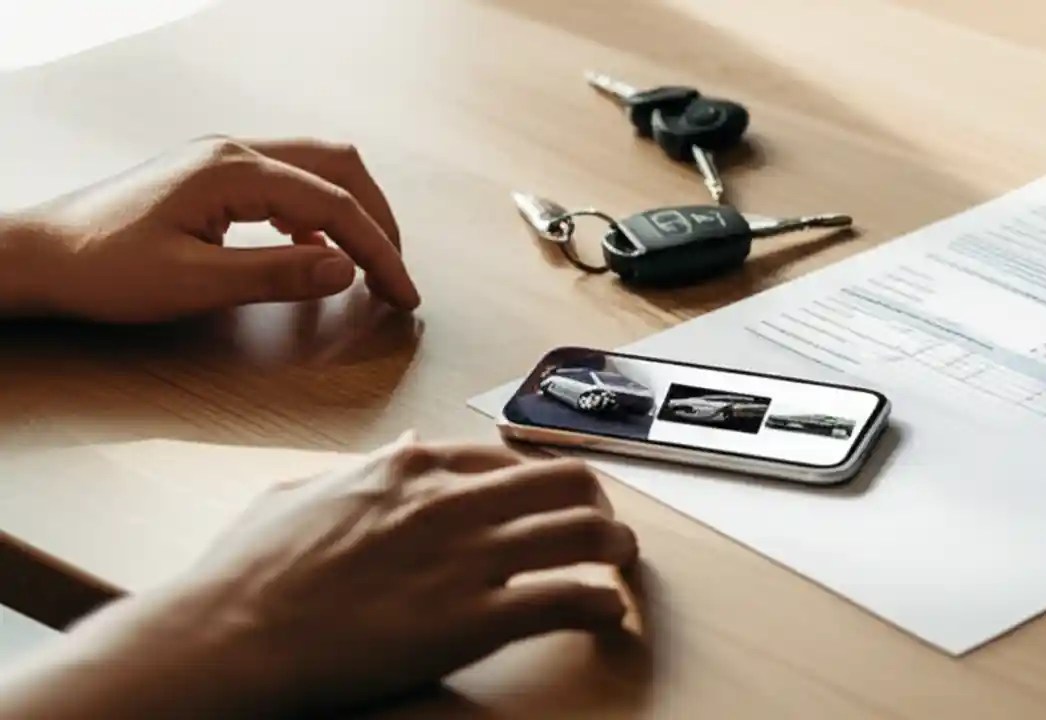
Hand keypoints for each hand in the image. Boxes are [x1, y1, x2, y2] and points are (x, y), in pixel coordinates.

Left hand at [0, 136, 419, 321]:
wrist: (40, 255)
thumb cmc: (104, 268)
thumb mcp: (194, 283)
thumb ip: (277, 275)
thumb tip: (346, 270)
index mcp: (236, 170)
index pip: (336, 207)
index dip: (380, 252)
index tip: (405, 293)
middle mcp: (236, 151)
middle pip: (339, 169)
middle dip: (379, 221)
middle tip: (397, 275)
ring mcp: (225, 159)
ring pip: (317, 169)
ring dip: (353, 213)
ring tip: (370, 262)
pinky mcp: (214, 176)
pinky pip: (288, 183)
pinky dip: (318, 216)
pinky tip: (315, 254)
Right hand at [0, 434, 636, 719]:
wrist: (227, 637)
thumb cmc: (248, 572)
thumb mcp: (301, 491)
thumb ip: (364, 465)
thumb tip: (405, 442)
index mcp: (408, 470)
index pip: (506, 454)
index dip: (541, 475)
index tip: (554, 493)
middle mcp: (449, 501)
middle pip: (565, 478)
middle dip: (597, 500)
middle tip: (603, 525)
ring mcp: (465, 558)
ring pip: (584, 532)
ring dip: (617, 548)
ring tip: (622, 564)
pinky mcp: (472, 620)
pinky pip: (569, 599)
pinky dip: (603, 606)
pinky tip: (608, 615)